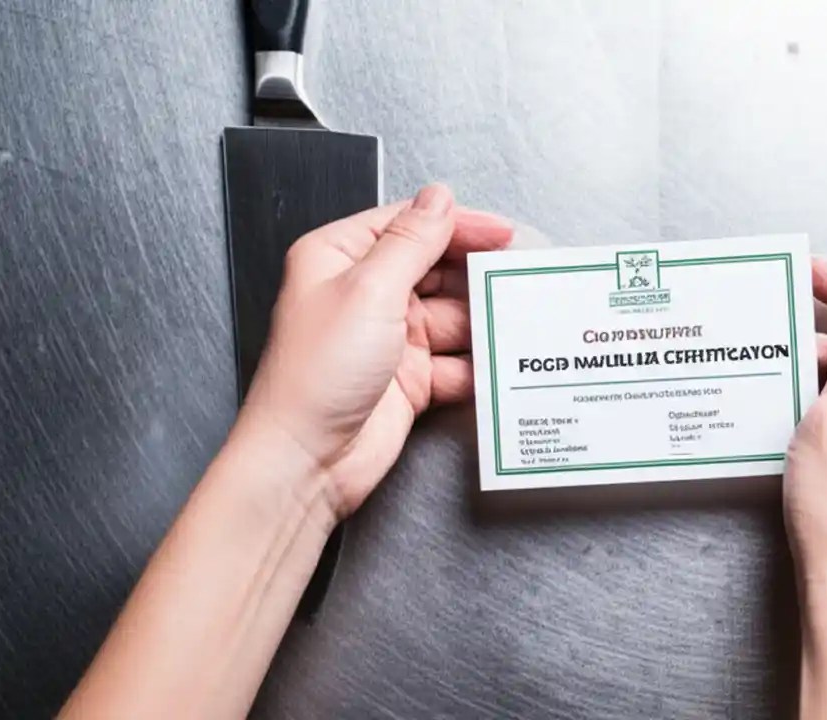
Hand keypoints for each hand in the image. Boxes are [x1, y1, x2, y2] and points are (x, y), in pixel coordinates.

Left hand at [235, 184, 512, 518]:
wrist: (307, 460)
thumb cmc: (315, 376)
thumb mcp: (369, 291)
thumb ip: (411, 241)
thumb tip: (439, 199)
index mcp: (340, 258)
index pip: (409, 225)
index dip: (458, 225)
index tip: (502, 232)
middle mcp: (364, 294)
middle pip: (436, 270)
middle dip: (476, 275)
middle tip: (519, 276)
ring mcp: (389, 338)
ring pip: (452, 317)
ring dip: (483, 322)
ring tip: (517, 320)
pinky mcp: (409, 379)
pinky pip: (456, 362)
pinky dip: (478, 365)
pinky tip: (499, 362)